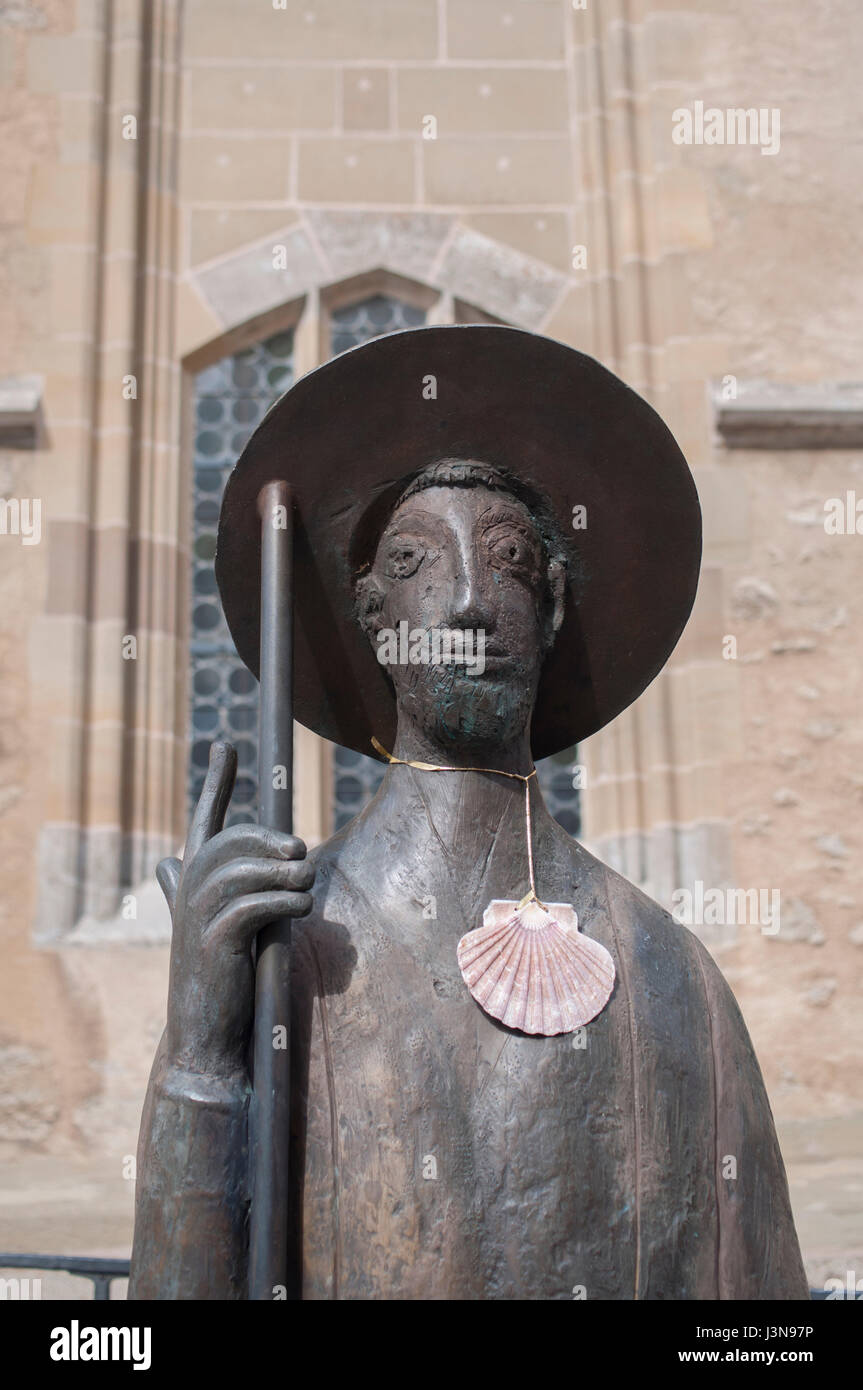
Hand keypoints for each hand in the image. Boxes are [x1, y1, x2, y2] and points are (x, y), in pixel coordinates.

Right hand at [157, 741, 313, 1080]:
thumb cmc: (227, 980)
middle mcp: (188, 895)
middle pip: (229, 841)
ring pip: (241, 871)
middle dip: (268, 838)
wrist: (208, 1038)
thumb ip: (231, 893)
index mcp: (193, 885)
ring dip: (283, 870)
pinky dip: (284, 899)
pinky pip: (252, 904)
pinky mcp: (213, 943)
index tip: (225, 746)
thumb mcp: (229, 928)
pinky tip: (303, 903)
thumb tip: (239, 859)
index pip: (204, 823)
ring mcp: (196, 919)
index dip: (215, 784)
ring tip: (308, 878)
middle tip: (299, 848)